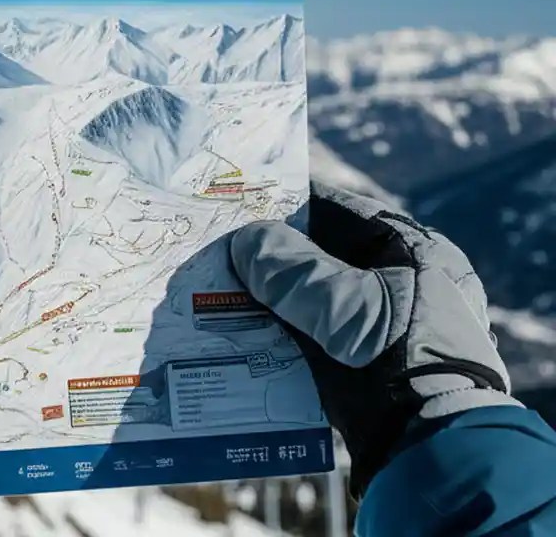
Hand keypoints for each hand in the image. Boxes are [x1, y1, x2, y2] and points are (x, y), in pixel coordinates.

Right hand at [229, 183, 520, 498]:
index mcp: (411, 251)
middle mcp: (398, 283)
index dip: (289, 205)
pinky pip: (310, 336)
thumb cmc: (399, 358)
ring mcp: (381, 326)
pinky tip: (237, 332)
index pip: (339, 211)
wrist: (433, 446)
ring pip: (310, 298)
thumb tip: (246, 241)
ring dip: (269, 298)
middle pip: (321, 256)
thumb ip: (291, 269)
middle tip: (218, 250)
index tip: (239, 204)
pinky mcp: (362, 364)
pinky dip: (277, 332)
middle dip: (271, 256)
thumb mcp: (343, 305)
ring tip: (215, 291)